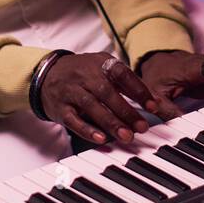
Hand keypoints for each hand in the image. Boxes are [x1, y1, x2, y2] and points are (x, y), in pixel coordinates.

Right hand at [40, 52, 178, 144]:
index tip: (152, 106)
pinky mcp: (61, 108)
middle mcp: (85, 75)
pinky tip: (101, 138)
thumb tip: (156, 101)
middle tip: (142, 127)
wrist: (47, 73)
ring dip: (110, 122)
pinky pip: (74, 120)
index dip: (138, 90)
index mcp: (100, 63)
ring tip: (127, 136)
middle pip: (107, 92)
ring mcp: (71, 91)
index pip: (122, 74)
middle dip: (126, 111)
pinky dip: (87, 130)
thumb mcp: (104, 69)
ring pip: (92, 106)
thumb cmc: (83, 74)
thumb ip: (128, 84)